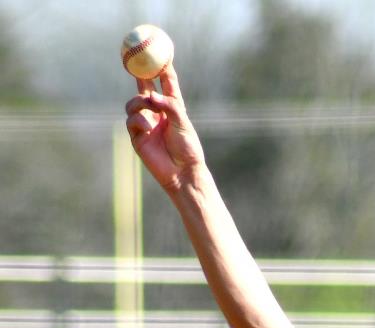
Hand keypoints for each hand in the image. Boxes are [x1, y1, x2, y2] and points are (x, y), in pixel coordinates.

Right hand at [124, 63, 204, 191]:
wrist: (182, 173)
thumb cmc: (188, 149)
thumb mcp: (183, 123)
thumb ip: (169, 106)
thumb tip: (151, 95)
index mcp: (172, 108)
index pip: (166, 82)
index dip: (162, 67)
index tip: (160, 52)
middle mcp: (157, 113)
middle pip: (144, 87)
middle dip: (139, 72)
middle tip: (134, 59)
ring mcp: (145, 124)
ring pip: (134, 102)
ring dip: (140, 102)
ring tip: (149, 107)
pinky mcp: (137, 136)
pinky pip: (131, 120)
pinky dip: (138, 120)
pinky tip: (147, 129)